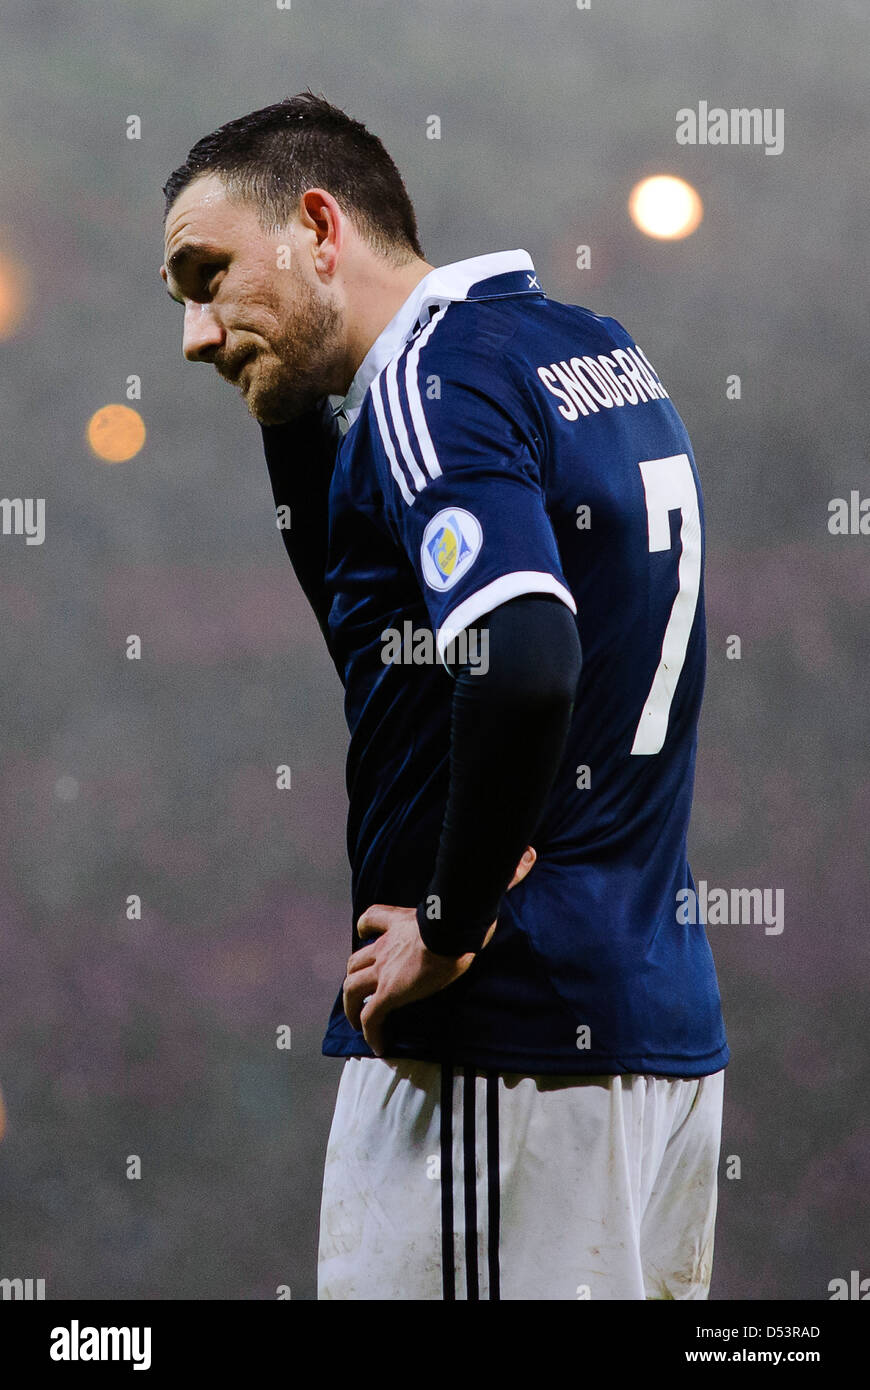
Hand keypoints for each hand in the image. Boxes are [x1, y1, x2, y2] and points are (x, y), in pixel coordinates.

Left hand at [343, 846, 535, 1055]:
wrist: (451, 933)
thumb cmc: (462, 915)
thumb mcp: (474, 896)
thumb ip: (502, 877)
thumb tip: (529, 854)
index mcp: (401, 923)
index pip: (372, 918)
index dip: (365, 928)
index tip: (365, 934)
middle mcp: (386, 947)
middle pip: (355, 959)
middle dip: (354, 974)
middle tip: (360, 989)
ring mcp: (385, 971)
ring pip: (353, 989)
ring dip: (352, 1006)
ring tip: (358, 1022)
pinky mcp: (390, 994)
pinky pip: (372, 1018)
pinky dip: (371, 1033)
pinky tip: (379, 1047)